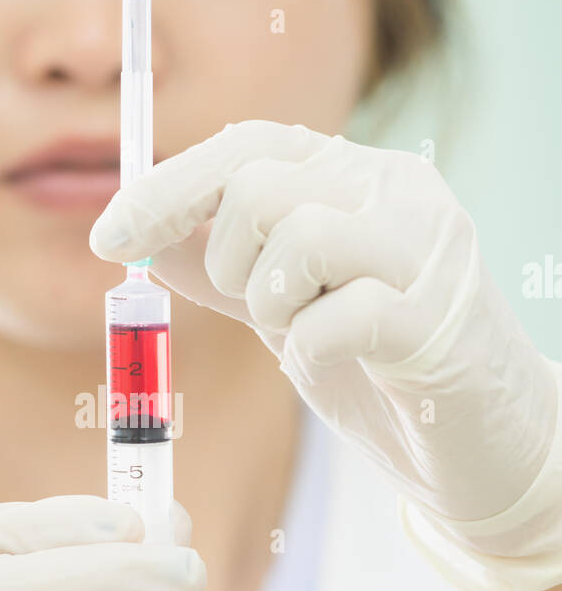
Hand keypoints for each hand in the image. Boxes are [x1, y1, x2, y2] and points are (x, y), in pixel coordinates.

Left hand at [91, 120, 561, 590]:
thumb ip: (223, 270)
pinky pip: (335, 317)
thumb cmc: (379, 367)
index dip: (166, 188)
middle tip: (257, 307)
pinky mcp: (438, 321)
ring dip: (270, 302)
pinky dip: (308, 350)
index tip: (109, 237)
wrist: (482, 443)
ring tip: (301, 333)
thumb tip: (139, 241)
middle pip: (260, 186)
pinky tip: (329, 364)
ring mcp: (425, 251)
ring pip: (301, 236)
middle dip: (226, 260)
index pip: (246, 147)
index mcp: (358, 175)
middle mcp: (399, 191)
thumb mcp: (286, 308)